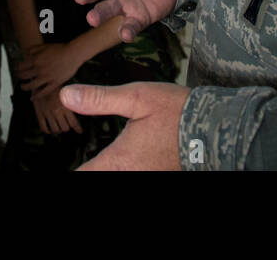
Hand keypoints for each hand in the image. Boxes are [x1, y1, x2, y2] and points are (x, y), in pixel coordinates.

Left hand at [18, 42, 81, 97]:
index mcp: (36, 60)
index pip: (21, 66)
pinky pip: (43, 92)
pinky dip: (37, 96)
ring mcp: (46, 78)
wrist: (72, 54)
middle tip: (20, 77)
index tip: (18, 69)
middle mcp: (39, 70)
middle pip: (24, 76)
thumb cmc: (60, 49)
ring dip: (25, 87)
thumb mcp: (44, 46)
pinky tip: (33, 98)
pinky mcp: (54, 83)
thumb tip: (25, 53)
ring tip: (23, 87)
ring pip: (31, 86)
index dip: (18, 68)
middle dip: (20, 77)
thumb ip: (34, 49)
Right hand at [32, 87, 82, 135]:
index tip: (80, 131)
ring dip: (57, 130)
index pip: (73, 122)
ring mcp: (47, 113)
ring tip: (58, 126)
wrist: (41, 79)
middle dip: (66, 127)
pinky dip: (47, 130)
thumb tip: (83, 107)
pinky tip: (49, 128)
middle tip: (66, 124)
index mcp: (65, 105)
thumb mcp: (67, 91)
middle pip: (65, 128)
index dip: (77, 128)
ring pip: (55, 129)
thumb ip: (75, 100)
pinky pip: (44, 127)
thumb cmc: (55, 84)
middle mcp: (56, 110)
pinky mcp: (39, 113)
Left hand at [60, 82, 190, 169]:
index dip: (70, 172)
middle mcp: (130, 175)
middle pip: (95, 180)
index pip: (82, 176)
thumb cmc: (177, 112)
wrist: (216, 128)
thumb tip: (66, 96)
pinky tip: (116, 163)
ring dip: (101, 171)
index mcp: (119, 161)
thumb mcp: (136, 98)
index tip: (60, 165)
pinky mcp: (159, 176)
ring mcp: (146, 179)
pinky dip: (118, 170)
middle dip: (87, 172)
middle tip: (80, 163)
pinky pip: (131, 176)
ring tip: (92, 164)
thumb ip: (99, 99)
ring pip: (113, 178)